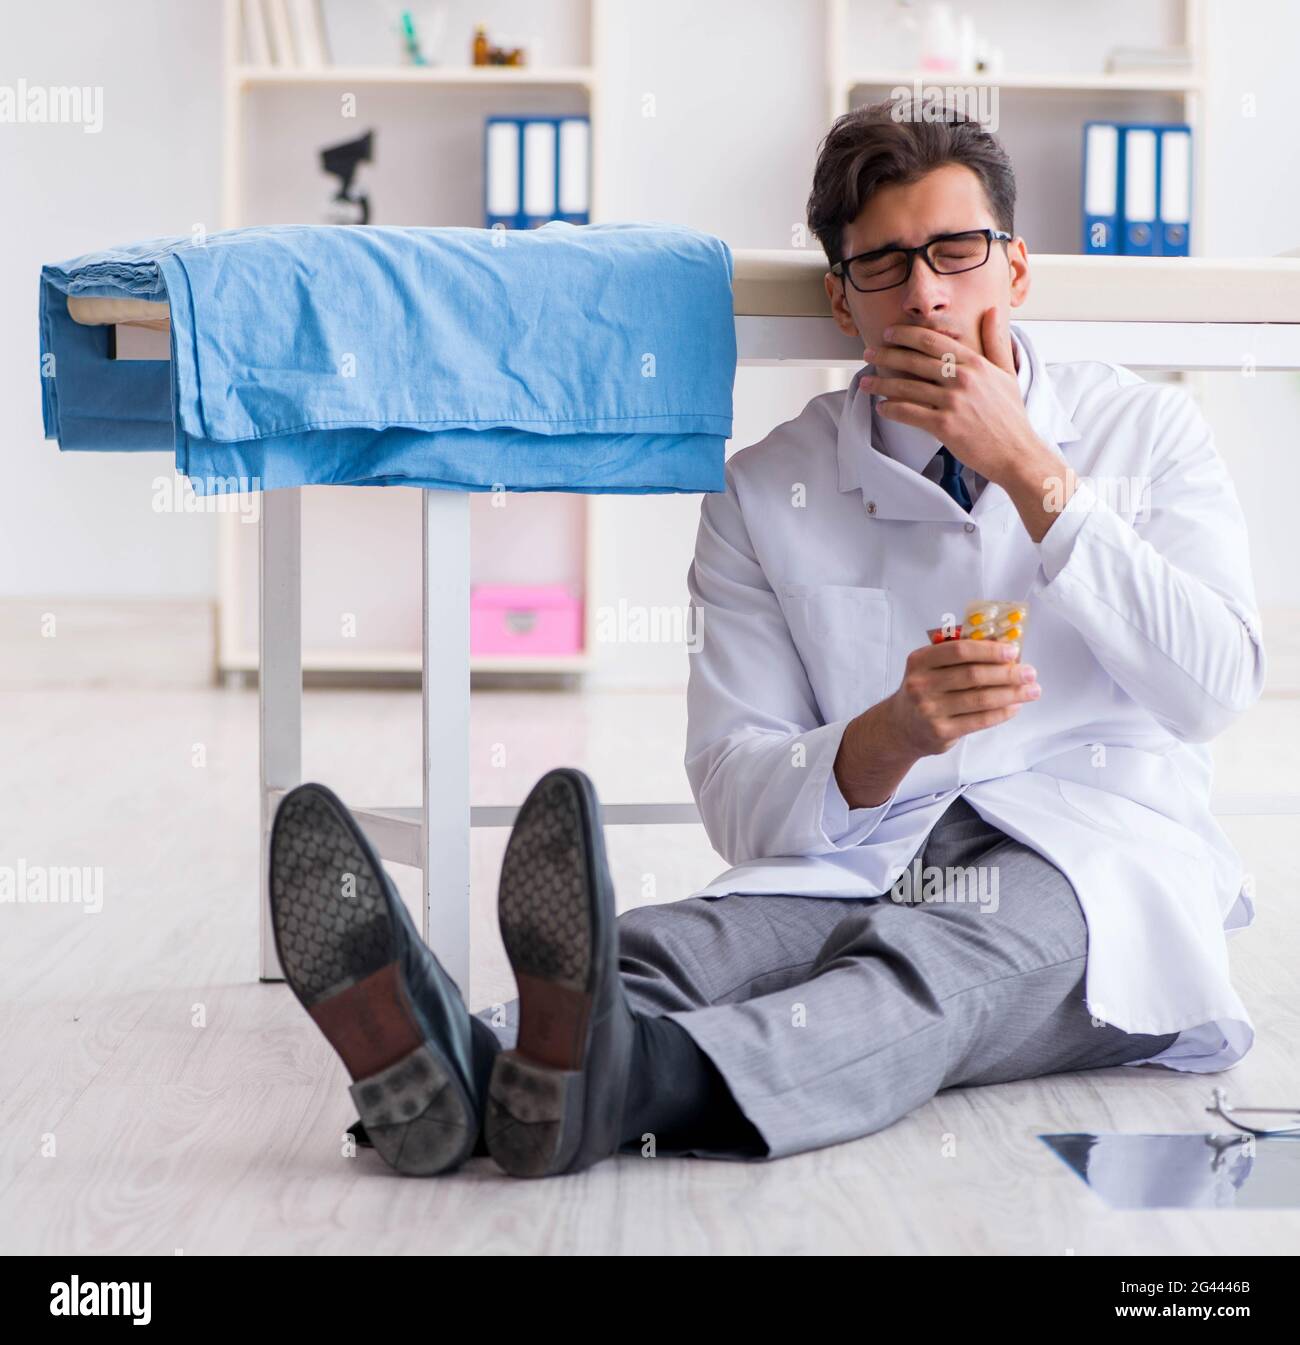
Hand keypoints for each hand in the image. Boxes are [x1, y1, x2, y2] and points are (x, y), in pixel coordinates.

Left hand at [862, 306, 1036, 483]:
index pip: (933, 340)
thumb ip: (995, 341)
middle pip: (914, 360)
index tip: (890, 333)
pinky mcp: (945, 425)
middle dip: (887, 355)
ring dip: (881, 384)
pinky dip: (891, 410)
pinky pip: (909, 413)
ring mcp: (953, 402)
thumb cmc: (1010, 416)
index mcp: (975, 363)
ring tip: (865, 382)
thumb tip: (993, 310)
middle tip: (869, 354)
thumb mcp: (1006, 372)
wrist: (1016, 452)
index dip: (906, 335)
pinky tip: (881, 407)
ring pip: (907, 387)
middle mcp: (963, 378)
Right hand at [883, 636, 1040, 757]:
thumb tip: (1004, 651)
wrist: (900, 726)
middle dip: (1007, 673)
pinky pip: (979, 720)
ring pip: (980, 699)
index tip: (1013, 651)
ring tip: (1031, 691)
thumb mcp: (929, 667)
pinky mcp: (940, 731)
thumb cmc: (924, 691)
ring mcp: (929, 709)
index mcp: (920, 660)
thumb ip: (958, 657)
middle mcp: (921, 684)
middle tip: (1030, 672)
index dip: (989, 650)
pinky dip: (1001, 713)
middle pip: (973, 675)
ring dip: (1011, 694)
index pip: (959, 650)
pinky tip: (1015, 706)